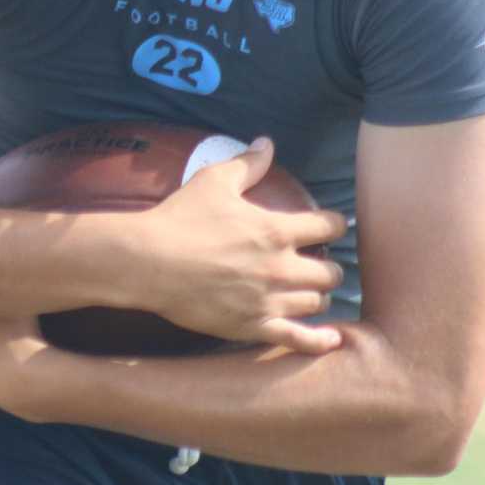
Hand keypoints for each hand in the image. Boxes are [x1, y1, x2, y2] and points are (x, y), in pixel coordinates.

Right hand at [131, 136, 347, 356]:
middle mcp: (281, 267)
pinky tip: (331, 340)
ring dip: (317, 296)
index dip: (336, 224)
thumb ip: (247, 164)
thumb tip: (266, 143)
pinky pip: (298, 338)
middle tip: (318, 265)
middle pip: (330, 271)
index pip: (329, 226)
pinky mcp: (253, 326)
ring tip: (308, 293)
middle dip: (328, 267)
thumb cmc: (180, 218)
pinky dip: (318, 341)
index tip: (332, 226)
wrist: (148, 262)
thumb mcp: (214, 181)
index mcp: (277, 230)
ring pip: (316, 303)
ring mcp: (269, 300)